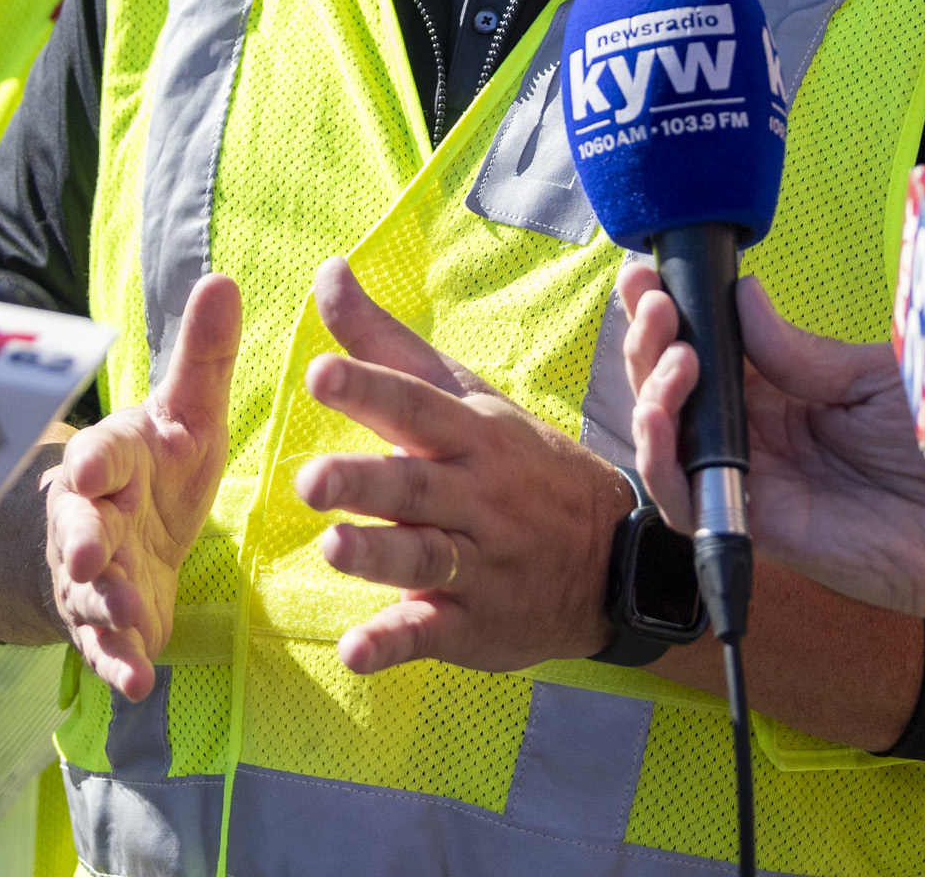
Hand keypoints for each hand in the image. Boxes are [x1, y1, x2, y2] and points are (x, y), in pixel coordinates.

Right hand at [46, 273, 240, 700]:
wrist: (120, 541)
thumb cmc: (158, 468)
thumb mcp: (187, 414)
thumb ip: (204, 356)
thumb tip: (223, 277)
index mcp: (114, 460)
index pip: (98, 455)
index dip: (92, 461)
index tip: (88, 465)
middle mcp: (93, 517)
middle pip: (79, 528)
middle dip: (83, 541)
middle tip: (91, 557)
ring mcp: (94, 576)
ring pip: (89, 591)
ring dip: (104, 606)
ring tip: (125, 619)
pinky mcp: (107, 625)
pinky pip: (104, 647)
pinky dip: (117, 664)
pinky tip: (135, 683)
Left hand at [294, 259, 631, 676]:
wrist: (613, 559)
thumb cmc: (517, 462)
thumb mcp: (464, 395)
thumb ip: (386, 341)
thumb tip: (327, 272)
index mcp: (471, 434)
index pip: (416, 406)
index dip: (370, 389)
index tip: (320, 374)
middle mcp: (475, 496)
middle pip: (415, 486)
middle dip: (365, 483)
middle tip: (311, 481)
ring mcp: (478, 562)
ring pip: (425, 557)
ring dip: (378, 556)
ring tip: (332, 550)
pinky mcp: (473, 622)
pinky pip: (432, 633)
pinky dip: (395, 644)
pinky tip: (355, 653)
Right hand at [621, 260, 924, 630]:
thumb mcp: (872, 378)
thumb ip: (799, 352)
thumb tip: (740, 295)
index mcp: (783, 389)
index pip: (705, 347)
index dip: (668, 313)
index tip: (645, 277)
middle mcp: (759, 433)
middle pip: (671, 390)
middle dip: (649, 342)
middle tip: (654, 305)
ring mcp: (756, 478)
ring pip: (666, 443)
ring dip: (651, 396)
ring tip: (674, 358)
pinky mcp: (762, 527)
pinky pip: (686, 502)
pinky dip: (659, 462)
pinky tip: (661, 418)